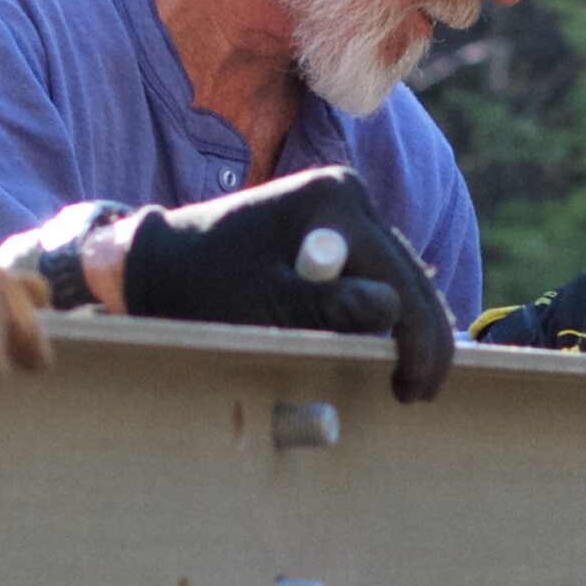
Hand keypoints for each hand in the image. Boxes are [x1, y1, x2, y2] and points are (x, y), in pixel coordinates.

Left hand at [121, 165, 453, 401]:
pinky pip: (383, 273)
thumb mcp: (263, 304)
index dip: (418, 339)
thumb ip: (327, 307)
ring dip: (411, 325)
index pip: (399, 276)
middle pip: (410, 274)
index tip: (413, 389)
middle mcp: (347, 192)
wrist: (162, 262)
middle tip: (422, 393)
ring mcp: (345, 205)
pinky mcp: (338, 224)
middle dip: (423, 336)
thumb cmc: (203, 286)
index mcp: (331, 200)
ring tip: (411, 378)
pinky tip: (392, 346)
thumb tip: (389, 308)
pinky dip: (390, 311)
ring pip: (403, 275)